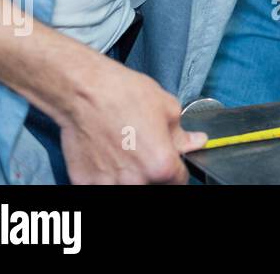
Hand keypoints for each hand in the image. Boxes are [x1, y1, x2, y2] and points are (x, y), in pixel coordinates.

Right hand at [55, 56, 207, 183]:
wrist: (83, 92)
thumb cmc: (125, 95)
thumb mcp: (167, 108)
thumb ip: (182, 135)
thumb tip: (196, 142)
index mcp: (161, 166)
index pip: (179, 181)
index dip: (177, 169)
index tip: (171, 161)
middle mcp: (135, 181)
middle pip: (153, 186)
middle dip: (152, 172)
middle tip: (143, 152)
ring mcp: (107, 184)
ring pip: (127, 187)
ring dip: (128, 176)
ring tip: (122, 152)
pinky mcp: (83, 182)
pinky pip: (101, 184)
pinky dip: (104, 175)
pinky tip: (103, 155)